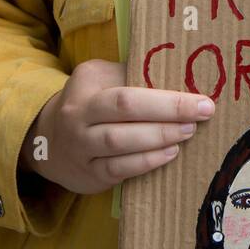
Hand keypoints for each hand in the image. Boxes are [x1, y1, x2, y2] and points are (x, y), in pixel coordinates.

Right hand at [19, 58, 214, 194]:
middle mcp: (77, 116)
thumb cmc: (90, 103)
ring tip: (188, 132)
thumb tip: (183, 73)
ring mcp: (80, 148)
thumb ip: (133, 75)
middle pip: (124, 113)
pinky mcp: (88, 174)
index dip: (166, 98)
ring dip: (159, 138)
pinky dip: (146, 162)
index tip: (201, 99)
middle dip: (168, 113)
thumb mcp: (102, 78)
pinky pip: (118, 169)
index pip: (127, 91)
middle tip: (202, 114)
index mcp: (86, 87)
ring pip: (119, 144)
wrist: (47, 141)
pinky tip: (170, 154)